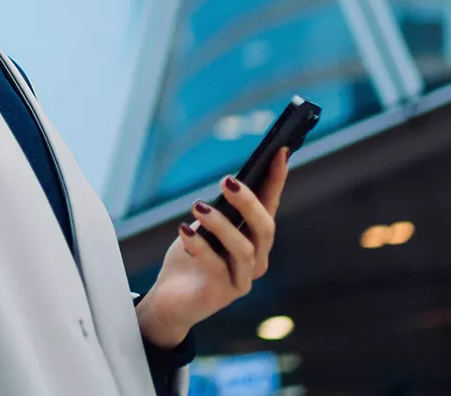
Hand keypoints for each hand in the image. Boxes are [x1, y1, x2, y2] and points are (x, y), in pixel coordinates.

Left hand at [135, 147, 288, 348]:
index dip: (276, 180)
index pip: (270, 206)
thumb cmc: (191, 256)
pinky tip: (184, 230)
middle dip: (249, 203)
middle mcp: (255, 260)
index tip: (280, 151)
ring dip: (221, 224)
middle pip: (264, 230)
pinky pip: (215, 267)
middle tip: (227, 181)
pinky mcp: (222, 294)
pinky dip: (200, 246)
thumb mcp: (205, 227)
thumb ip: (221, 210)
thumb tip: (231, 182)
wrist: (171, 299)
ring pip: (244, 249)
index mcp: (254, 239)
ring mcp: (241, 280)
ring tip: (198, 206)